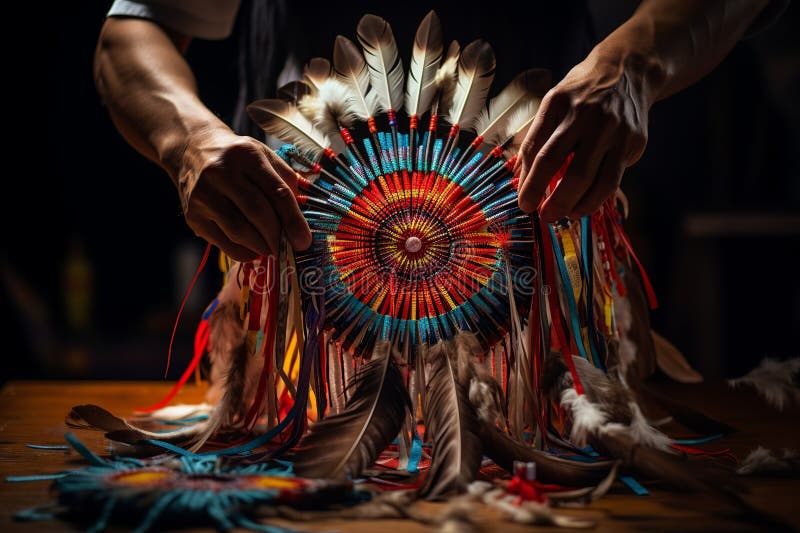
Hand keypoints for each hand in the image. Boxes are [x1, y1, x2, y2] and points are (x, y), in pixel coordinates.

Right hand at [175, 126, 311, 260]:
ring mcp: (203, 195)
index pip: (276, 191)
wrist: (192, 150)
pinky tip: (253, 250)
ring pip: (238, 231)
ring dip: (261, 246)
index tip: (303, 241)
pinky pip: (223, 243)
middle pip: (257, 212)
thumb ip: (286, 182)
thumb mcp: (265, 157)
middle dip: (277, 236)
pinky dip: (244, 252)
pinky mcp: (192, 216)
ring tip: (272, 249)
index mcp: (246, 154)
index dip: (293, 220)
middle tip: (289, 248)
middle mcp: (220, 172)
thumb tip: (300, 220)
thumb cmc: (238, 158)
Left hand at [517, 49, 655, 220]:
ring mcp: (612, 128)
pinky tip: (582, 207)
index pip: (536, 149)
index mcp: (557, 103)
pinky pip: (612, 180)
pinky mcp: (633, 141)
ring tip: (562, 216)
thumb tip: (520, 176)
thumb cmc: (581, 94)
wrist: (629, 71)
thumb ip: (537, 137)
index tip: (524, 204)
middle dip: (549, 197)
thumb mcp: (554, 103)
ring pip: (590, 178)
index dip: (529, 182)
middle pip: (561, 164)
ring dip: (573, 204)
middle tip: (542, 216)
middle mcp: (584, 114)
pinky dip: (595, 200)